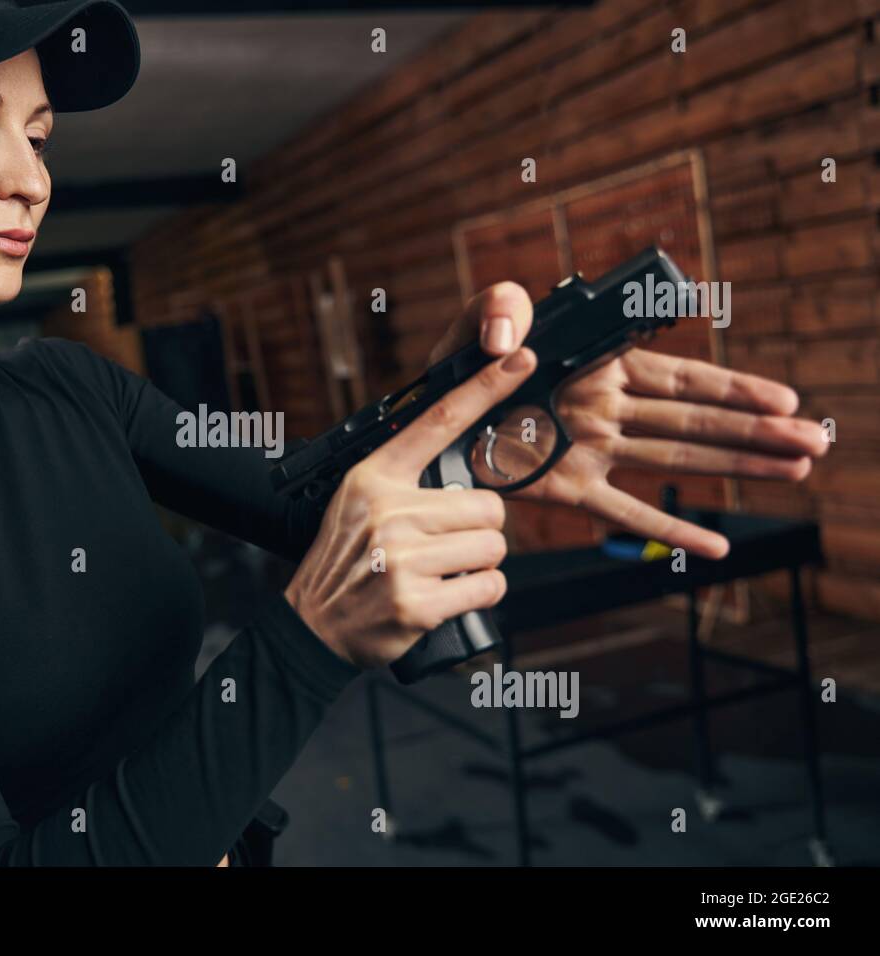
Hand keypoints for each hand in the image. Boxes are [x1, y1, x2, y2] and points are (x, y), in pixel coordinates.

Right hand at [284, 348, 537, 667]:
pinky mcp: (418, 603)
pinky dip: (478, 595)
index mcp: (375, 478)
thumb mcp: (360, 501)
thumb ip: (407, 480)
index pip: (438, 421)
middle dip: (480, 531)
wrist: (314, 623)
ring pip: (493, 548)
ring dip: (479, 565)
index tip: (519, 359)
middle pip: (488, 506)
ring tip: (441, 572)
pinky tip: (445, 597)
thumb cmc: (347, 560)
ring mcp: (402, 559)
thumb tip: (468, 467)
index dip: (484, 387)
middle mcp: (388, 512)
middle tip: (445, 547)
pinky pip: (488, 587)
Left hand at [427, 282, 830, 559]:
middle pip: (696, 419)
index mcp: (600, 364)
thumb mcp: (480, 321)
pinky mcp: (567, 489)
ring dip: (737, 466)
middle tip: (814, 442)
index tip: (781, 399)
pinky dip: (669, 529)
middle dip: (757, 431)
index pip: (679, 376)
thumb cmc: (460, 365)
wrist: (429, 421)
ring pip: (677, 458)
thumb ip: (501, 305)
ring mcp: (593, 451)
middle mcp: (607, 408)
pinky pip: (625, 511)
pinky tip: (712, 547)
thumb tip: (517, 332)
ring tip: (795, 470)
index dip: (733, 386)